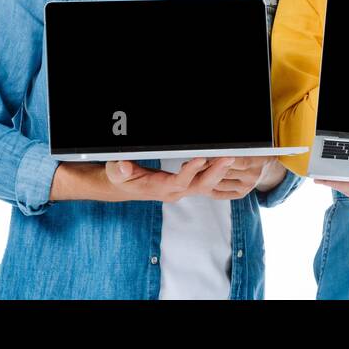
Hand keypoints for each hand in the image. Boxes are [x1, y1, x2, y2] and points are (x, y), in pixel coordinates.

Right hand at [104, 155, 260, 202]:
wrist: (123, 187)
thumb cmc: (120, 178)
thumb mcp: (115, 172)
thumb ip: (119, 170)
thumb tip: (124, 167)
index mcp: (159, 189)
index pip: (179, 182)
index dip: (190, 171)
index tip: (201, 158)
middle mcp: (174, 191)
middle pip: (200, 185)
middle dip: (215, 172)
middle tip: (229, 157)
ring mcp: (182, 189)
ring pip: (206, 184)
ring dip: (220, 171)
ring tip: (232, 156)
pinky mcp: (185, 185)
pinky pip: (205, 182)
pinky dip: (217, 173)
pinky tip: (227, 163)